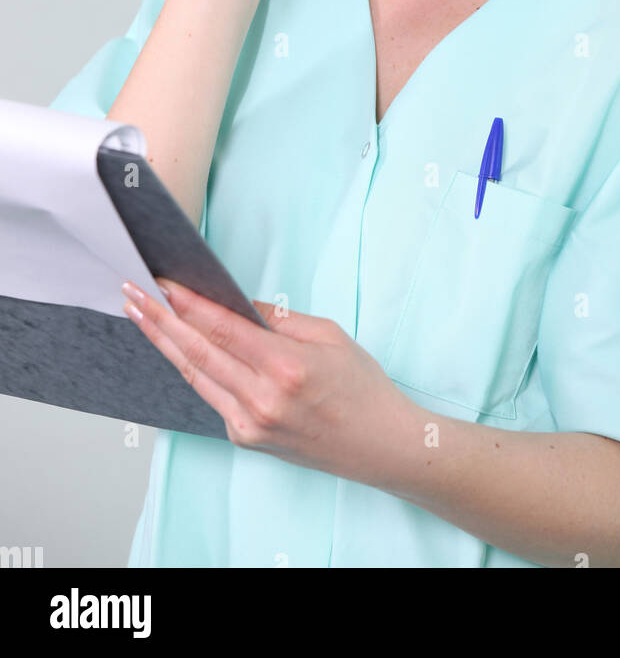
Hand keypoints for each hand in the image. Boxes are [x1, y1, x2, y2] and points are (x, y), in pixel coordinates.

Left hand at [120, 278, 421, 487]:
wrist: (379, 446)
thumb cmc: (362, 387)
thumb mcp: (329, 336)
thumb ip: (279, 319)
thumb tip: (235, 303)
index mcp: (287, 367)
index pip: (223, 329)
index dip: (188, 304)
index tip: (162, 281)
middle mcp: (262, 400)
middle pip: (197, 352)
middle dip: (159, 320)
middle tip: (131, 292)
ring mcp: (249, 425)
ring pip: (195, 376)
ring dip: (164, 343)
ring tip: (139, 314)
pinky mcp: (245, 438)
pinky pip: (213, 395)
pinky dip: (194, 368)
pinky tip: (179, 346)